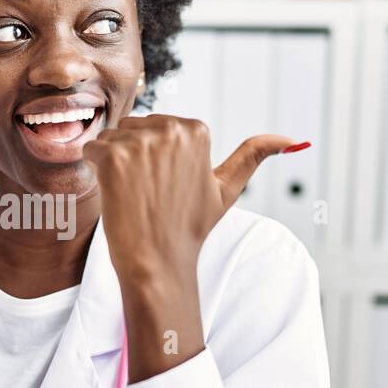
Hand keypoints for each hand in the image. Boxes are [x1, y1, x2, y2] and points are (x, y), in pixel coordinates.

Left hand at [82, 115, 304, 383]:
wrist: (157, 262)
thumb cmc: (189, 228)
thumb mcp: (227, 189)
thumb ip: (255, 156)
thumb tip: (295, 140)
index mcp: (197, 129)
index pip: (156, 126)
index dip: (153, 157)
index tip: (164, 185)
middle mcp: (171, 129)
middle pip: (132, 127)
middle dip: (133, 156)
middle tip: (147, 192)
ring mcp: (141, 142)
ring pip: (111, 137)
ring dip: (113, 163)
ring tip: (132, 194)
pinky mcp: (112, 157)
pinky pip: (91, 149)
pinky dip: (94, 169)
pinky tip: (113, 192)